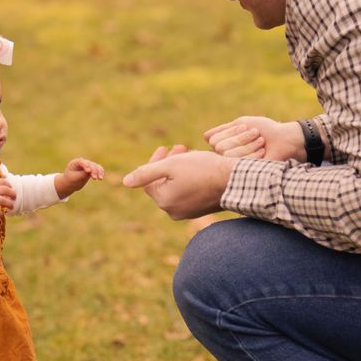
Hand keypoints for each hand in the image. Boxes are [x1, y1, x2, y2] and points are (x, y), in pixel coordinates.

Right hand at [0, 178, 15, 227]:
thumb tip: (6, 185)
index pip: (2, 181)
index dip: (10, 186)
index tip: (12, 190)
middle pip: (5, 190)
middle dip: (12, 194)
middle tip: (15, 198)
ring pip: (2, 200)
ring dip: (10, 204)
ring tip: (12, 206)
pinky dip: (1, 214)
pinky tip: (2, 215)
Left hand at [56, 157, 104, 198]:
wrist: (70, 183)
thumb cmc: (70, 180)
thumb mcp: (74, 178)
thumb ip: (81, 174)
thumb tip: (90, 171)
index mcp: (75, 162)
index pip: (82, 162)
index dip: (86, 165)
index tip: (88, 171)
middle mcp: (83, 162)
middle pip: (90, 164)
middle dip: (93, 171)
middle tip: (94, 178)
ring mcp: (88, 165)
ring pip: (96, 166)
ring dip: (99, 172)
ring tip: (100, 178)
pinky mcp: (92, 169)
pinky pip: (98, 169)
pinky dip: (100, 172)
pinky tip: (101, 177)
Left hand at [122, 146, 236, 219]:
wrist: (235, 181)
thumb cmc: (203, 170)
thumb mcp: (171, 166)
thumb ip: (146, 173)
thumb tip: (125, 182)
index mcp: (164, 200)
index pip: (148, 180)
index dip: (154, 162)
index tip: (165, 148)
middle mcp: (173, 211)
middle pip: (162, 184)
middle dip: (167, 164)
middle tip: (179, 148)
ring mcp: (188, 213)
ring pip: (175, 188)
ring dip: (178, 171)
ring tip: (190, 156)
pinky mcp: (200, 210)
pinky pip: (188, 194)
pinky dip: (189, 181)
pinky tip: (200, 169)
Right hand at [204, 116, 305, 161]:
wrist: (285, 141)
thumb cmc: (265, 130)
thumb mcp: (242, 125)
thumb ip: (223, 130)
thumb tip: (204, 137)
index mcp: (226, 146)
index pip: (213, 140)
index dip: (229, 132)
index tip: (246, 127)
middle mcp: (227, 159)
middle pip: (218, 147)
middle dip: (238, 138)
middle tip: (256, 134)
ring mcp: (235, 168)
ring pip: (226, 155)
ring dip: (246, 144)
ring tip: (261, 141)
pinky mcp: (245, 175)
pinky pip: (237, 164)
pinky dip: (251, 154)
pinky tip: (262, 152)